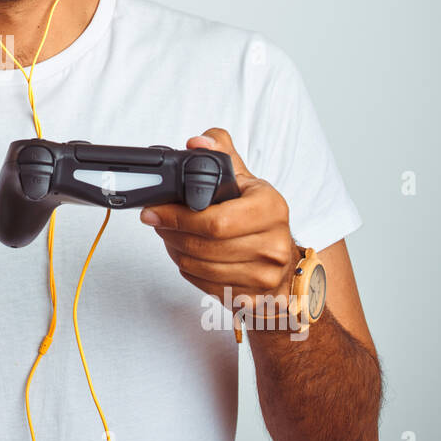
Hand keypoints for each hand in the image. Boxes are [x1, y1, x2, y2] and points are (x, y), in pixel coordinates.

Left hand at [140, 128, 296, 314]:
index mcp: (271, 208)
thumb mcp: (247, 181)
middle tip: (156, 222)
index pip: (216, 220)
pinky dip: (188, 269)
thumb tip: (197, 142)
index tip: (154, 211)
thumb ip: (222, 154)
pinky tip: (185, 255)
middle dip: (171, 233)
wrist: (286, 261)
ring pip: (201, 267)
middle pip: (205, 246)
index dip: (178, 217)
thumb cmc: (261, 217)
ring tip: (168, 236)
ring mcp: (265, 275)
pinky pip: (206, 285)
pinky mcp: (253, 298)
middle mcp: (273, 244)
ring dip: (175, 251)